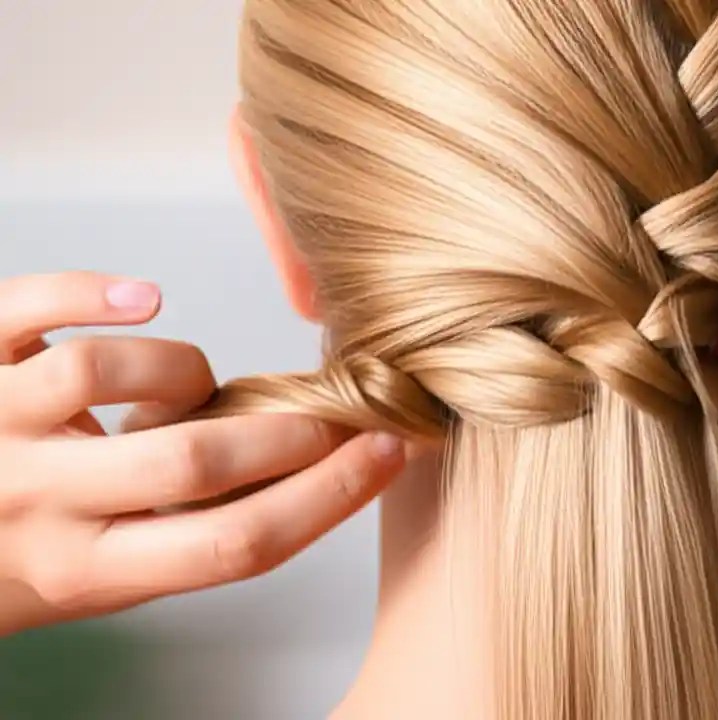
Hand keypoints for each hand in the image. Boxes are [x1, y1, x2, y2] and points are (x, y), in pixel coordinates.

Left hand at [0, 272, 407, 635]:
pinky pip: (31, 307)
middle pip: (191, 463)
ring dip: (180, 367)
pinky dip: (96, 290)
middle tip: (328, 413)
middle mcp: (38, 502)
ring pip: (103, 371)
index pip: (232, 545)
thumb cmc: (32, 550)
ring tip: (187, 384)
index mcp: (87, 569)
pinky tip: (141, 298)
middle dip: (288, 433)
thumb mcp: (116, 568)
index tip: (384, 454)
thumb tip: (311, 468)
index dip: (328, 497)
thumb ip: (193, 530)